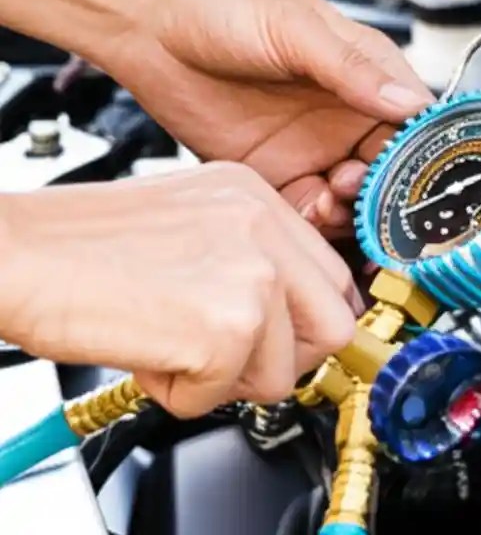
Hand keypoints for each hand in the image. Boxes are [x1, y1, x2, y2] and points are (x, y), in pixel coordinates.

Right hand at [0, 163, 357, 417]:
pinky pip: (224, 396)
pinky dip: (180, 394)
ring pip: (284, 372)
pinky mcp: (227, 327)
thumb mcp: (187, 223)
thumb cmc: (76, 246)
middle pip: (335, 325)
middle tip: (226, 357)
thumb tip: (286, 320)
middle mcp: (265, 227)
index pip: (332, 278)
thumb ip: (245, 259)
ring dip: (223, 380)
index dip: (304, 323)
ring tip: (166, 344)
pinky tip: (145, 354)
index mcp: (256, 197)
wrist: (13, 255)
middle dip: (283, 359)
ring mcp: (253, 275)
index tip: (278, 339)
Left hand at [100, 0, 433, 235]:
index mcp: (368, 77)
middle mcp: (349, 120)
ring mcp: (316, 152)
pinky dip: (316, 222)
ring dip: (354, 210)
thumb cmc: (224, 9)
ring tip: (333, 198)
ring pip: (357, 199)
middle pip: (392, 170)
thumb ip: (351, 67)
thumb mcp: (295, 26)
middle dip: (389, 190)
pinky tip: (307, 208)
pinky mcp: (278, 179)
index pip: (416, 122)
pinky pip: (310, 213)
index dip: (425, 151)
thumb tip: (408, 102)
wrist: (151, 31)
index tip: (422, 173)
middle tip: (365, 189)